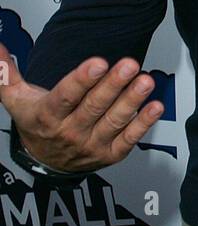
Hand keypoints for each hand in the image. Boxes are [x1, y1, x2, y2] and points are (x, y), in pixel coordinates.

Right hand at [0, 42, 163, 174]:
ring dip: (132, 101)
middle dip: (113, 85)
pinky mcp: (110, 154)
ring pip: (114, 122)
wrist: (45, 162)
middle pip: (94, 107)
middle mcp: (70, 132)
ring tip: (146, 81)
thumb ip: (5, 74)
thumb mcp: (16, 99)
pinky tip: (155, 106)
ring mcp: (91, 145)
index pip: (65, 97)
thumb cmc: (36, 124)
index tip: (98, 63)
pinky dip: (143, 123)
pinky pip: (129, 139)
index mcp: (47, 116)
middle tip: (130, 64)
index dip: (82, 80)